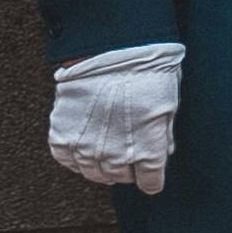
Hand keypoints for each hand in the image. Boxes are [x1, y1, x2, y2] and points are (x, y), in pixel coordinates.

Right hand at [49, 42, 183, 194]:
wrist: (109, 48)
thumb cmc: (145, 71)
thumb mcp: (169, 104)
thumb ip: (164, 135)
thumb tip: (162, 149)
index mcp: (147, 153)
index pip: (150, 184)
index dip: (151, 176)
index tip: (150, 169)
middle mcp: (116, 158)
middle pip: (121, 178)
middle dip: (128, 165)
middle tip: (127, 145)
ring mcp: (86, 149)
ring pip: (94, 173)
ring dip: (101, 162)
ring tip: (104, 143)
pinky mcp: (62, 136)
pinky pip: (67, 158)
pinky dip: (75, 153)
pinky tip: (83, 139)